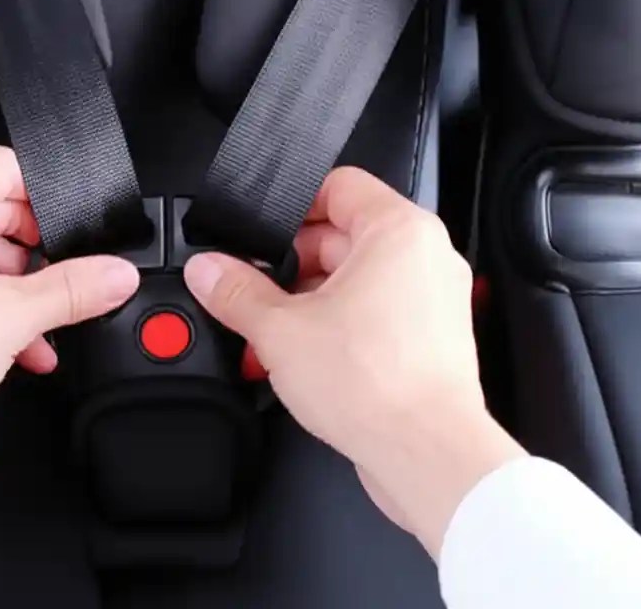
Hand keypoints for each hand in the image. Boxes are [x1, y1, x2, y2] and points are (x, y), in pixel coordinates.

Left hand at [0, 145, 139, 434]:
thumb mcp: (13, 317)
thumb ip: (73, 289)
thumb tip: (115, 274)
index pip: (5, 167)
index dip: (50, 198)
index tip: (76, 233)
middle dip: (34, 256)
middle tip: (63, 286)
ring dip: (12, 291)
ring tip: (39, 332)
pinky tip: (11, 347)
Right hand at [183, 166, 523, 556]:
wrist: (426, 455)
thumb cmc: (379, 386)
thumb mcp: (279, 330)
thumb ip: (236, 292)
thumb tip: (209, 271)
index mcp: (399, 231)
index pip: (338, 185)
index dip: (289, 204)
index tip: (257, 231)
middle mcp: (425, 258)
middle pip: (342, 236)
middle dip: (289, 264)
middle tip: (252, 288)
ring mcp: (431, 301)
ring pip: (355, 280)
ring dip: (307, 301)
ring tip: (270, 333)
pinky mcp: (428, 341)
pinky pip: (374, 315)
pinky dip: (336, 327)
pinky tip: (298, 357)